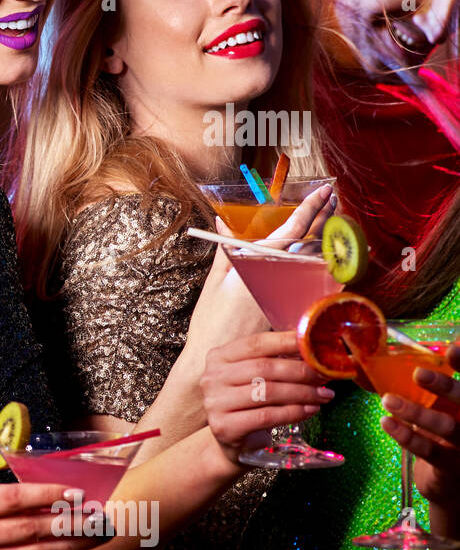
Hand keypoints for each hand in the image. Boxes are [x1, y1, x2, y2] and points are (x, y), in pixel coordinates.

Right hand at [181, 185, 335, 367]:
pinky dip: (329, 272)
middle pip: (311, 241)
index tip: (323, 191)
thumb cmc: (211, 320)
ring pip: (320, 263)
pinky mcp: (298, 311)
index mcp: (257, 263)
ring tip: (338, 223)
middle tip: (334, 199)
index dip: (310, 207)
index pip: (292, 228)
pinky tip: (337, 263)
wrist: (216, 359)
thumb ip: (226, 250)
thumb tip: (220, 222)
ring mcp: (292, 294)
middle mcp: (279, 277)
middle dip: (325, 217)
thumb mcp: (215, 281)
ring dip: (331, 241)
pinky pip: (319, 288)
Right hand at [201, 331, 335, 462]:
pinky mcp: (224, 426)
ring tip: (324, 395)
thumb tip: (314, 351)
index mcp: (219, 357)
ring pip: (268, 392)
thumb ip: (275, 361)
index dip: (286, 341)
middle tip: (325, 376)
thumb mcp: (255, 376)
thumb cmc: (249, 402)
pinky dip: (293, 412)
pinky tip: (310, 410)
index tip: (313, 343)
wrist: (232, 439)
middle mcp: (212, 377)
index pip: (255, 343)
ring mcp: (215, 402)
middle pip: (264, 368)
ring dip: (302, 393)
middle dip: (301, 371)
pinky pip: (267, 416)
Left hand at [381, 343, 459, 512]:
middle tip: (418, 372)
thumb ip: (417, 387)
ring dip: (416, 412)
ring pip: (446, 426)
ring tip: (387, 400)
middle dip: (445, 385)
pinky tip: (386, 422)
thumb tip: (371, 360)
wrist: (450, 480)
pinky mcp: (450, 466)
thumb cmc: (440, 432)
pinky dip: (405, 435)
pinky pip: (428, 450)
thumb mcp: (437, 407)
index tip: (452, 347)